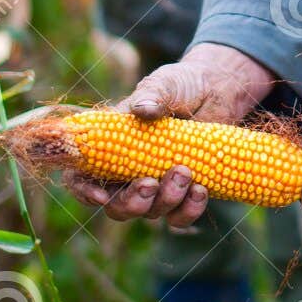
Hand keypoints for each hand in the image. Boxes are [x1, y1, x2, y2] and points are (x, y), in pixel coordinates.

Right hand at [62, 43, 275, 225]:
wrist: (218, 92)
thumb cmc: (181, 86)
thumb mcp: (165, 84)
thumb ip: (152, 94)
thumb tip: (144, 109)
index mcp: (112, 145)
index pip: (82, 176)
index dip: (84, 191)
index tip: (101, 195)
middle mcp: (130, 171)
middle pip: (117, 206)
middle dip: (132, 202)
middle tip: (151, 183)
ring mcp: (158, 185)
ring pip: (149, 212)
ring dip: (166, 199)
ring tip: (185, 172)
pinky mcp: (184, 193)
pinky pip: (179, 216)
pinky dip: (189, 209)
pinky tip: (201, 190)